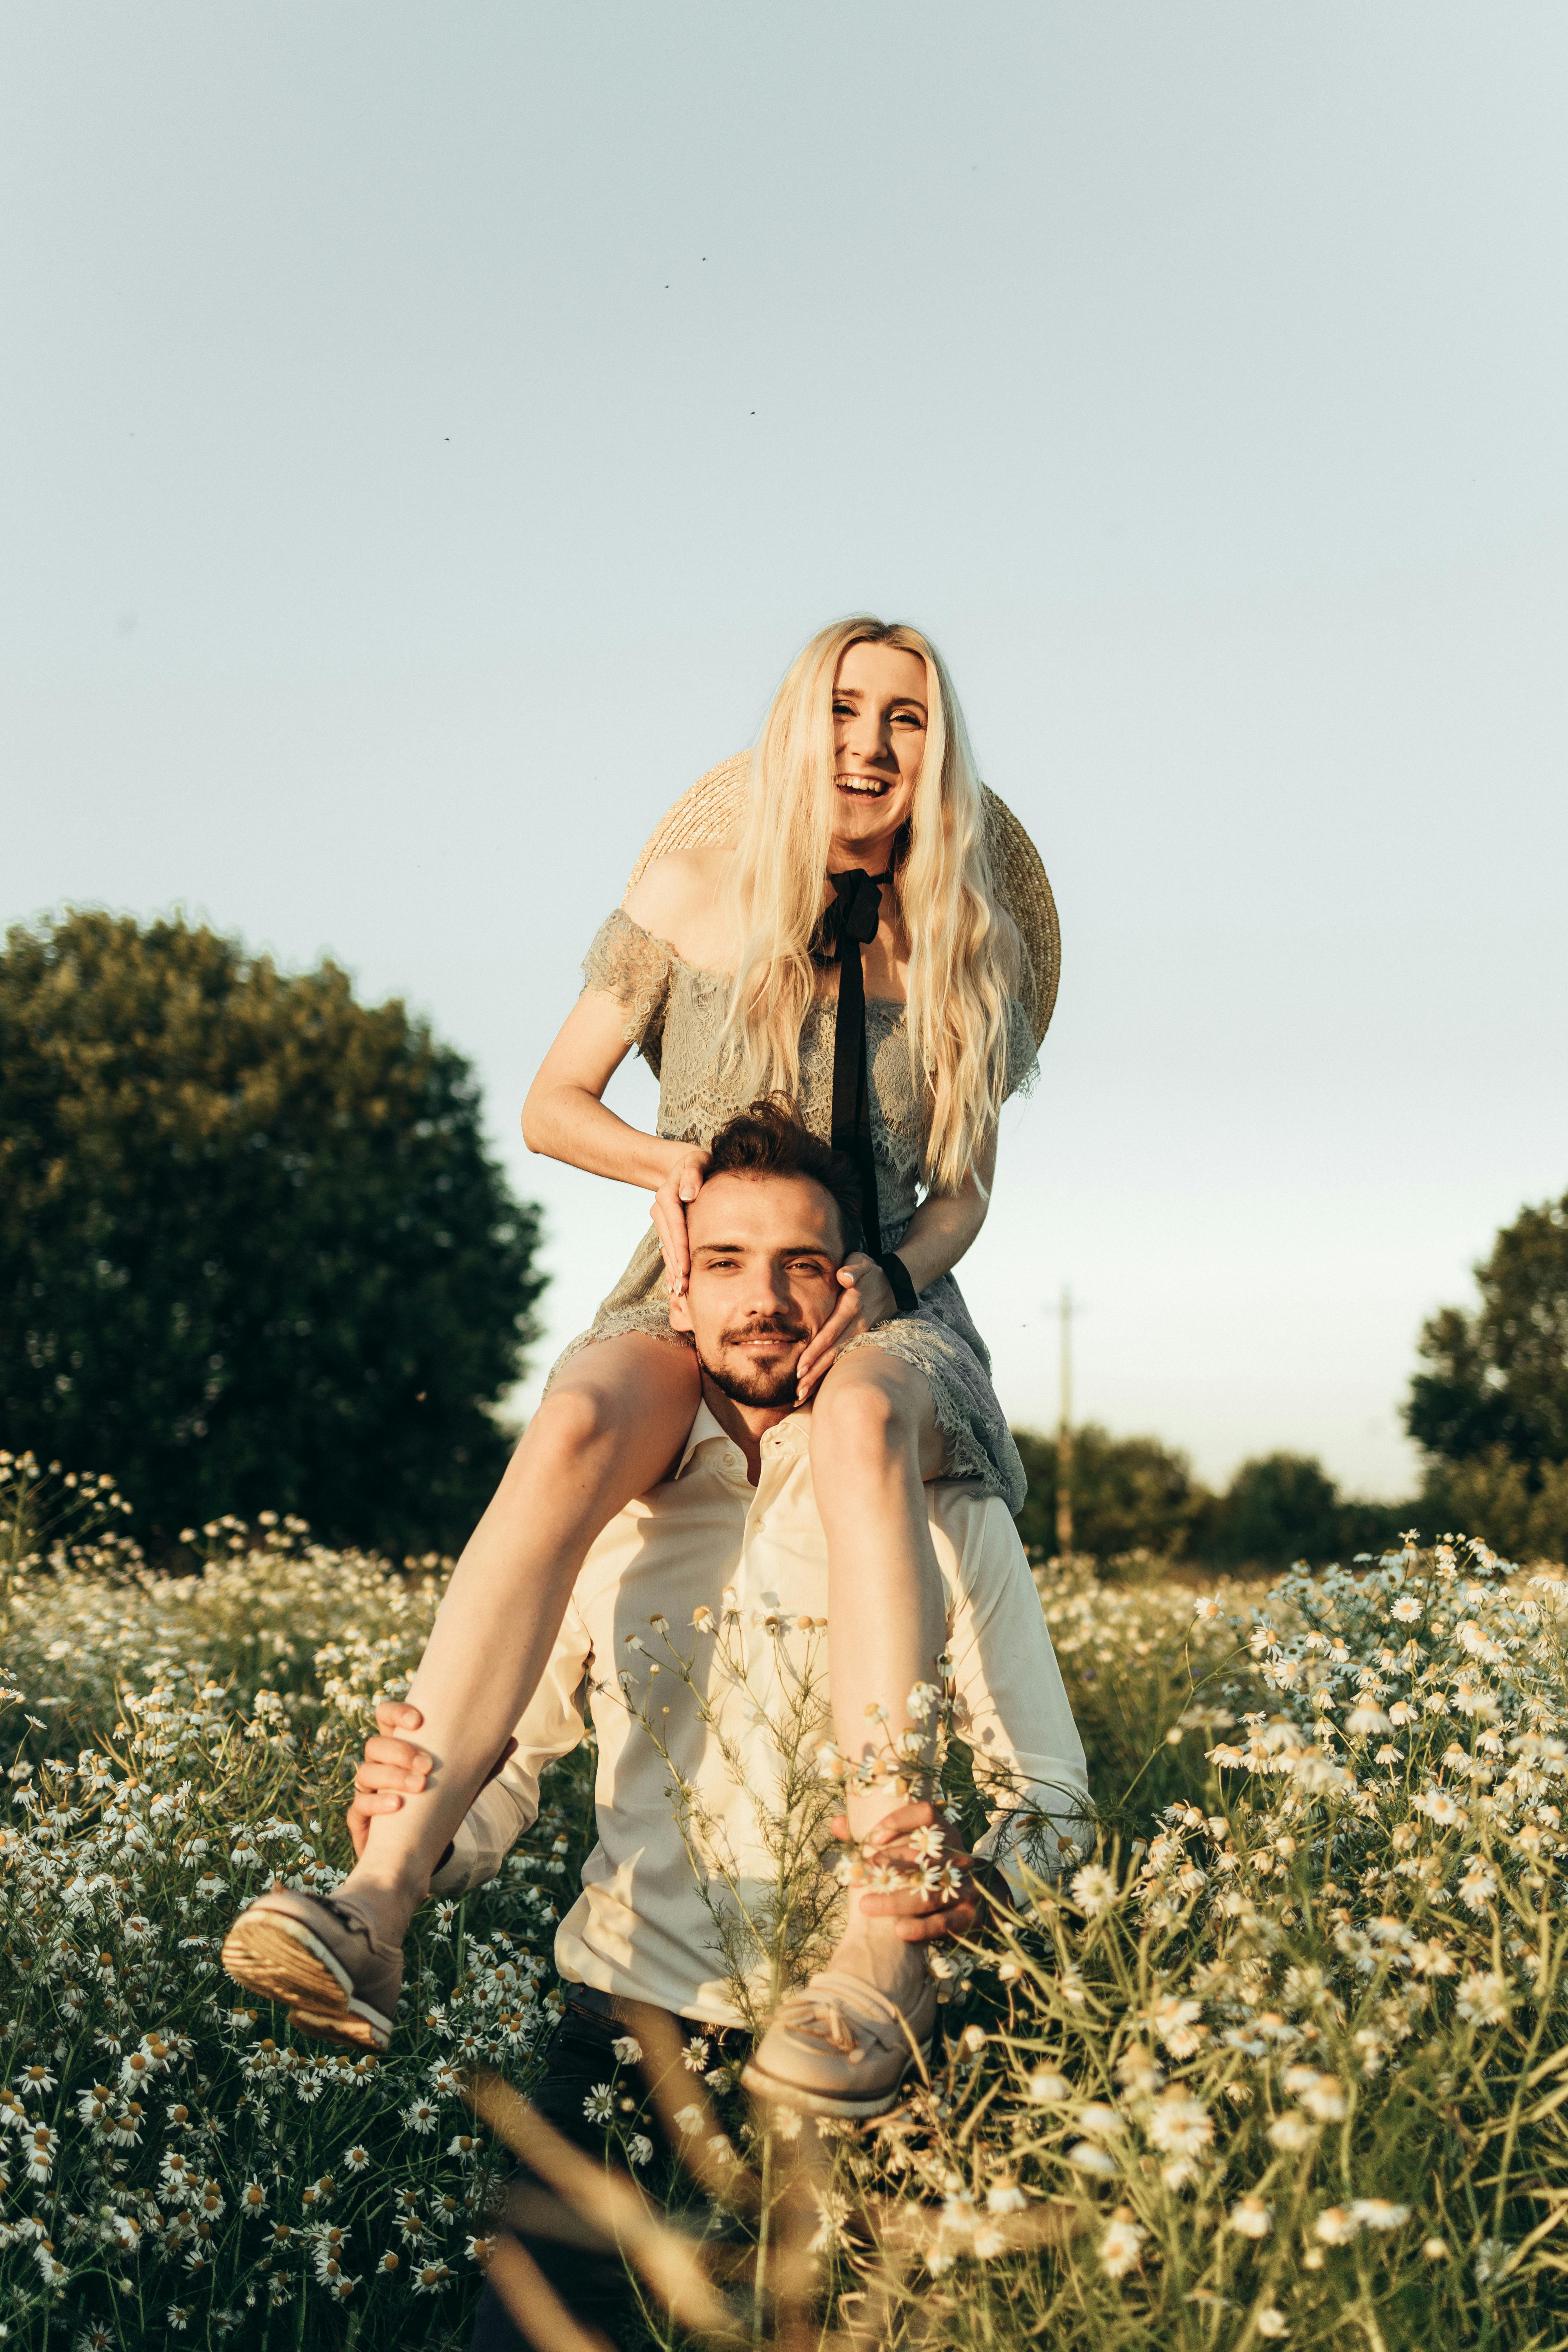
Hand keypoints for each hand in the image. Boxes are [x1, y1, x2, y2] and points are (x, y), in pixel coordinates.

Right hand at [345, 1701, 516, 1860]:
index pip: (387, 1718)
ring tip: (419, 1787)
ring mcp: (367, 1790)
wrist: (418, 1850)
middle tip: (428, 1765)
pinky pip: (359, 1806)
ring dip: (393, 1776)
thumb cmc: (438, 1807)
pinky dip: (377, 1803)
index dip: (396, 1712)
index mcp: (400, 1748)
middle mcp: (380, 1766)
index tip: (418, 1720)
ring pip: (366, 1772)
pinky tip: (397, 1806)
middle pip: (375, 1744)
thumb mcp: (462, 1786)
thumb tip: (513, 1741)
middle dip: (400, 1751)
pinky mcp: (359, 1818)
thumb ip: (484, 1765)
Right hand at [649, 1147, 710, 1298]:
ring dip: (673, 1268)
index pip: (675, 1225)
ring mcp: (661, 1216)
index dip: (681, 1248)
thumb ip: (694, 1173)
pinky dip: (672, 1262)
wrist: (683, 1162)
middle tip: (683, 1289)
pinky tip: (676, 1280)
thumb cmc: (698, 1162)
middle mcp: (660, 1207)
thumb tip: (688, 1195)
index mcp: (668, 1194)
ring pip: (667, 1245)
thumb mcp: (698, 1160)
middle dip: (676, 1265)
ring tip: (679, 1290)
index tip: (686, 1268)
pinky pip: (668, 1244)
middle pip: (669, 1240)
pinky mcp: (665, 1223)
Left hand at [793, 1253, 895, 1401]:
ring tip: (802, 1396)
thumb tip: (844, 1276)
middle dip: (814, 1374)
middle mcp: (856, 1325)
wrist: (894, 1284)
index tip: (800, 1368)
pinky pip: (843, 1359)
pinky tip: (815, 1388)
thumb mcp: (862, 1262)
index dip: (815, 1351)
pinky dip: (830, 1375)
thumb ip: (853, 1268)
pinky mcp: (861, 1340)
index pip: (830, 1333)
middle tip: (797, 1392)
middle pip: (832, 1353)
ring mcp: (861, 1335)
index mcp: (852, 1307)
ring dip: (820, 1379)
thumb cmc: (870, 1271)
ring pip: (838, 1360)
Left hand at [829, 1798, 1007, 1942]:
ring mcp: (966, 1886)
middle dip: (890, 1864)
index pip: (925, 1814)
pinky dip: (922, 1928)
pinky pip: (945, 1922)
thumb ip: (874, 1837)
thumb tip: (837, 1824)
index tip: (873, 1837)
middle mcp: (958, 1856)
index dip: (899, 1820)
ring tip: (866, 1906)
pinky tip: (899, 1931)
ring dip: (896, 1901)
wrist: (979, 1898)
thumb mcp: (912, 1848)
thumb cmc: (930, 1869)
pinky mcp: (969, 1916)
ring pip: (929, 1893)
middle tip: (862, 1873)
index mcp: (944, 1832)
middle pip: (923, 1856)